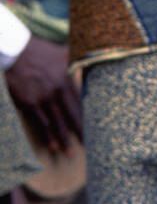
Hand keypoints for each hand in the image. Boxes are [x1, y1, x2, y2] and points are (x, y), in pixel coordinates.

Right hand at [6, 36, 82, 154]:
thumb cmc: (39, 50)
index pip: (79, 102)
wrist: (16, 51)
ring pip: (56, 123)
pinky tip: (52, 145)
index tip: (93, 127)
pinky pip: (40, 123)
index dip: (85, 116)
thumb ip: (73, 57)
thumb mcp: (61, 51)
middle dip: (79, 131)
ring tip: (69, 152)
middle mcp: (57, 91)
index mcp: (66, 79)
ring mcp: (43, 98)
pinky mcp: (29, 103)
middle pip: (71, 115)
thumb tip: (86, 53)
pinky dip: (46, 135)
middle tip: (88, 145)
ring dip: (63, 139)